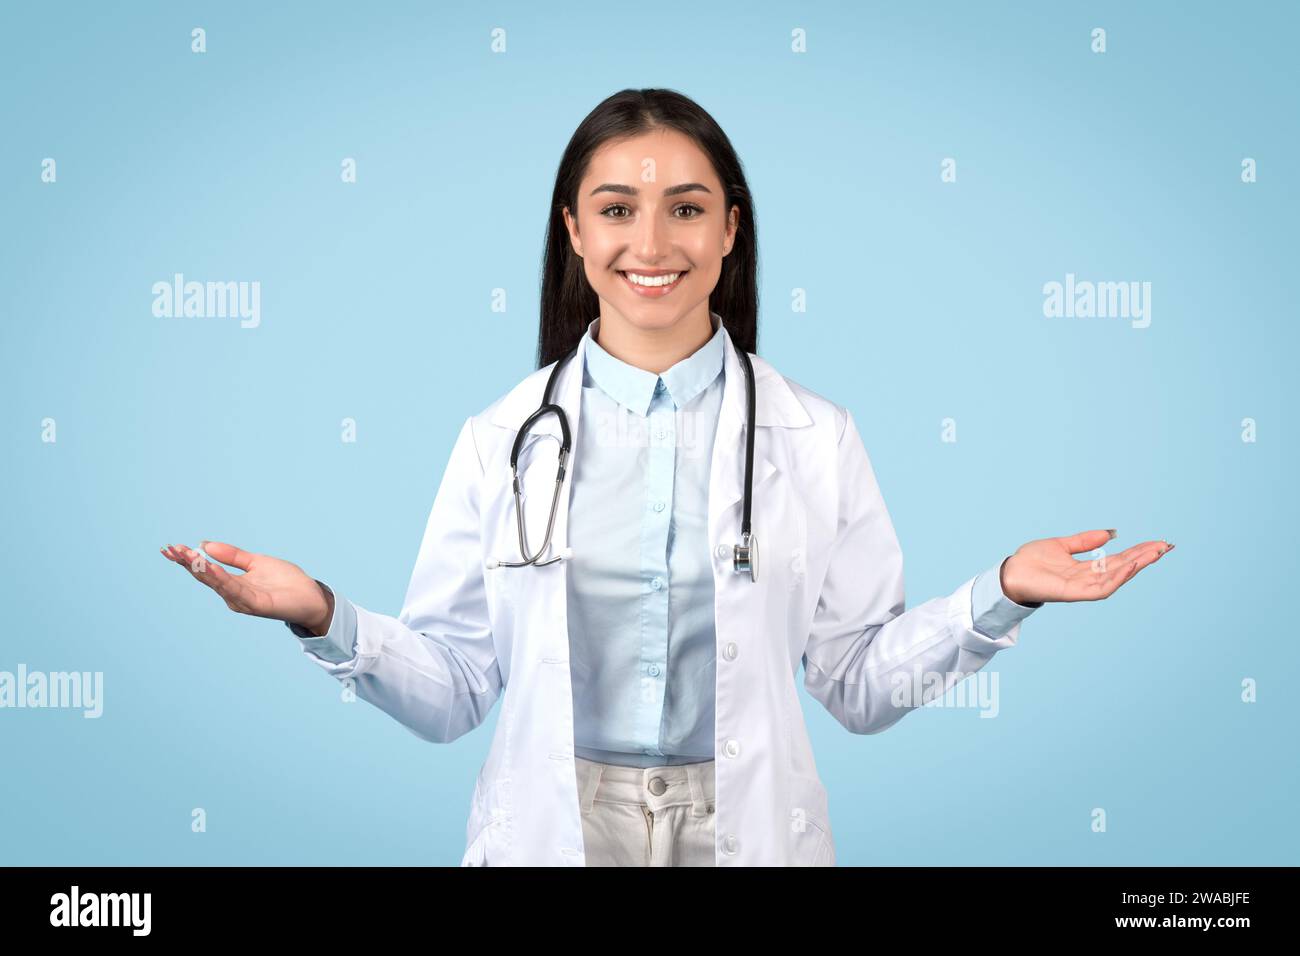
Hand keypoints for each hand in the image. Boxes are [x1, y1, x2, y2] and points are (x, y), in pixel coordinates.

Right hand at [160, 541, 333, 634]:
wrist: (312, 596)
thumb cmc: (286, 582)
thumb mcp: (256, 562)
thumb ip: (233, 556)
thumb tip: (205, 544)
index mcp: (233, 585)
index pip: (206, 571)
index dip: (188, 560)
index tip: (170, 548)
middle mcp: (234, 596)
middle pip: (206, 578)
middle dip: (188, 564)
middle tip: (170, 549)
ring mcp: (244, 601)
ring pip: (218, 584)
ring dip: (201, 570)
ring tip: (185, 555)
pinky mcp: (257, 604)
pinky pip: (236, 590)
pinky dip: (222, 579)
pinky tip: (210, 568)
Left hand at [1000, 529, 1172, 604]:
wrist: (1009, 573)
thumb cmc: (1031, 561)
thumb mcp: (1061, 545)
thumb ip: (1084, 541)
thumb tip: (1110, 533)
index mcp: (1086, 569)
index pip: (1119, 560)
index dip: (1138, 552)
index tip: (1157, 542)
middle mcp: (1088, 579)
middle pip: (1123, 569)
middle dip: (1144, 558)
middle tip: (1165, 547)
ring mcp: (1082, 588)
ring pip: (1116, 578)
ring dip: (1136, 566)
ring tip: (1154, 554)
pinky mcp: (1073, 593)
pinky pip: (1100, 588)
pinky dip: (1116, 577)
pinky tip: (1129, 565)